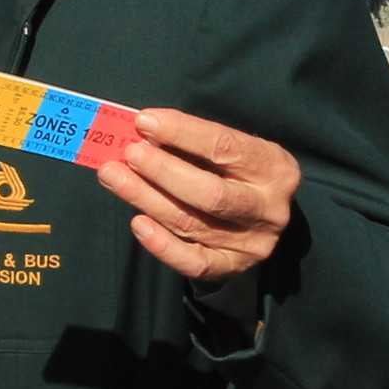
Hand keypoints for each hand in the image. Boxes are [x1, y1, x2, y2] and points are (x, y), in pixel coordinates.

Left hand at [97, 106, 301, 283]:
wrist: (262, 214)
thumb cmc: (236, 171)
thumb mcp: (230, 150)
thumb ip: (193, 142)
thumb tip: (144, 131)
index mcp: (274, 167)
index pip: (224, 147)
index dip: (182, 133)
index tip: (145, 122)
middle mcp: (269, 208)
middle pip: (209, 192)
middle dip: (162, 171)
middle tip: (129, 154)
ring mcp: (253, 243)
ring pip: (192, 223)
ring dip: (146, 198)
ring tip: (114, 177)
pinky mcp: (234, 267)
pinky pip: (193, 262)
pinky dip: (162, 245)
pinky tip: (137, 222)